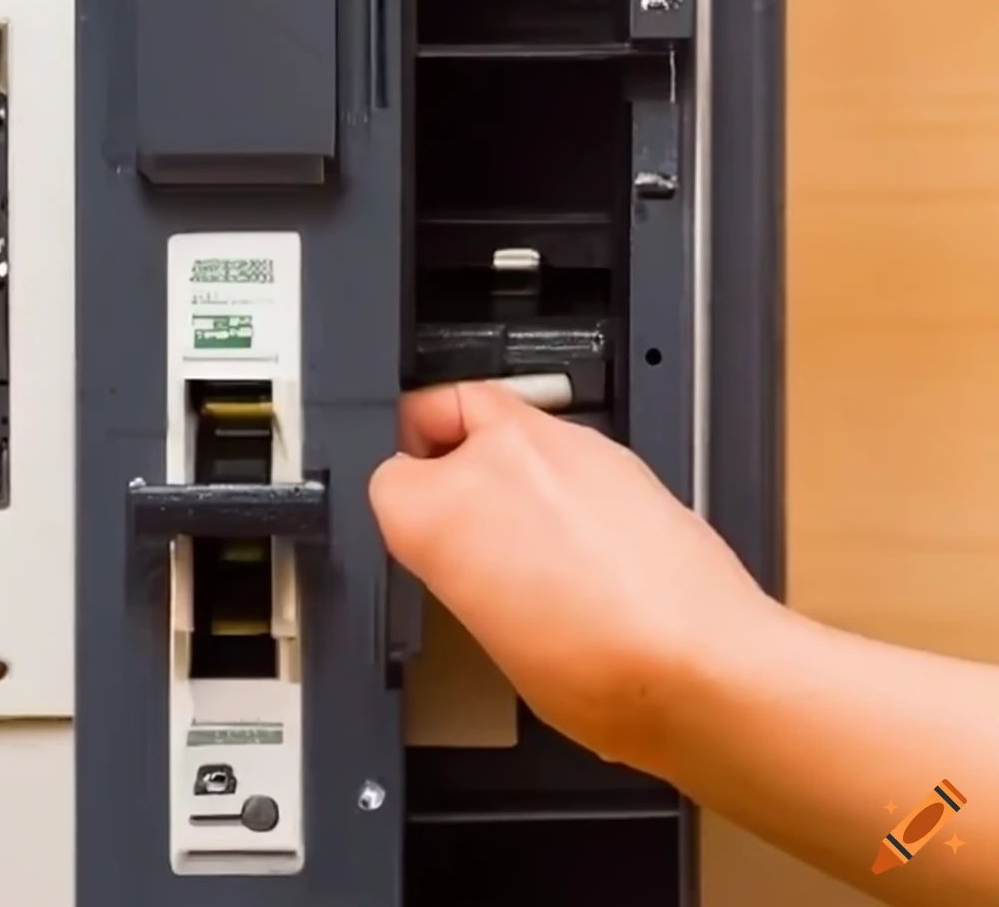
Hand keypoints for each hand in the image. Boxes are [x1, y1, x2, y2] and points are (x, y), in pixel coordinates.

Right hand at [369, 381, 775, 772]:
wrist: (698, 661)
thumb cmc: (599, 669)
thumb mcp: (482, 633)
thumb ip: (454, 563)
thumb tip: (458, 547)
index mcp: (439, 510)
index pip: (384, 478)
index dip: (402, 509)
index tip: (422, 530)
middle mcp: (493, 459)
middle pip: (434, 413)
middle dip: (439, 453)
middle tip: (458, 503)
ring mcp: (557, 443)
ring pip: (498, 413)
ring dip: (495, 450)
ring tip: (520, 515)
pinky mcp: (611, 448)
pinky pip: (557, 438)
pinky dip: (552, 464)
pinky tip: (571, 520)